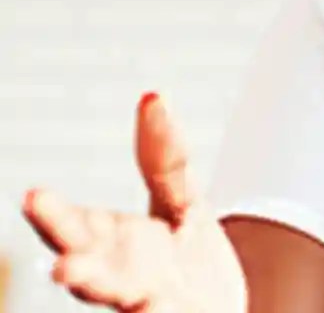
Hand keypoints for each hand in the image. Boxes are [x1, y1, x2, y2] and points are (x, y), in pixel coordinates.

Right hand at [22, 93, 246, 312]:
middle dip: (72, 265)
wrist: (225, 309)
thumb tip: (153, 96)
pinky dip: (160, 312)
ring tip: (73, 277)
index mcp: (109, 244)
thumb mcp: (181, 202)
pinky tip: (164, 304)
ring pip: (117, 298)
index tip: (33, 195)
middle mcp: (118, 278)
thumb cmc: (189, 259)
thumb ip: (164, 161)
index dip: (52, 214)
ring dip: (99, 289)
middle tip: (60, 262)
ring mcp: (144, 305)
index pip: (72, 227)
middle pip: (87, 271)